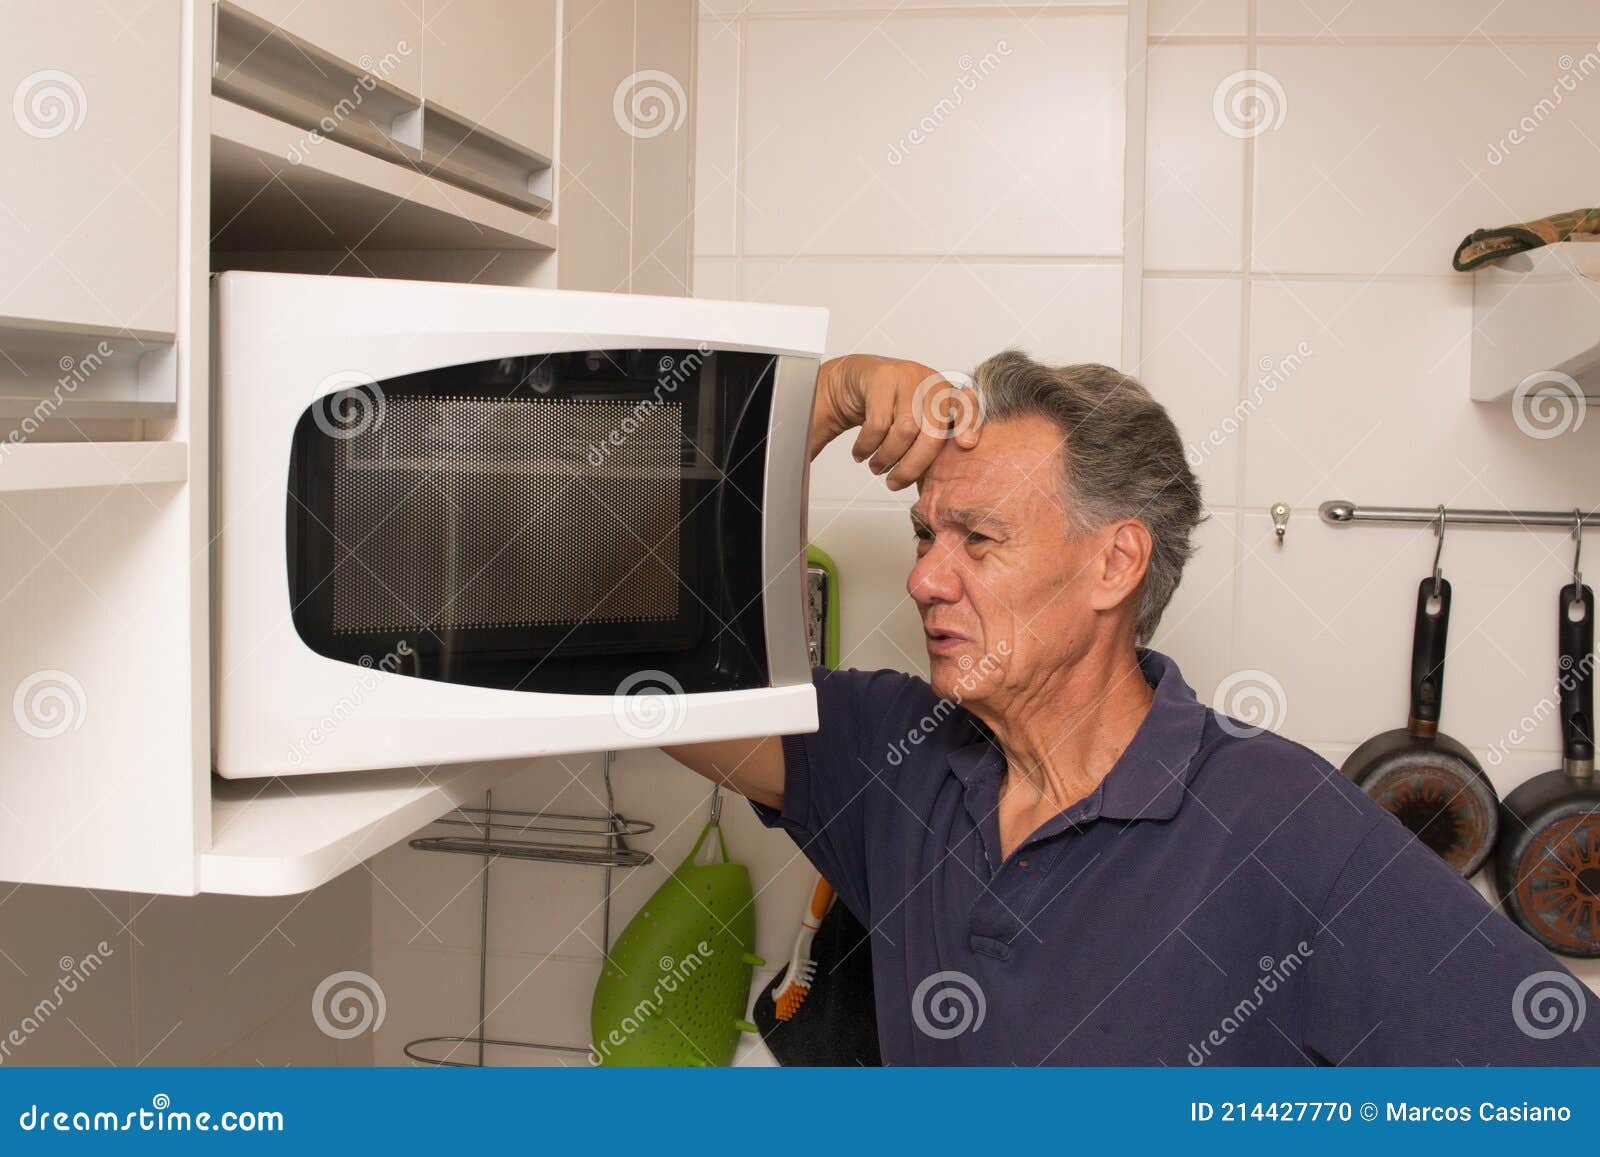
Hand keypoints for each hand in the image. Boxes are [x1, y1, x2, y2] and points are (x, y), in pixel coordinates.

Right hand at [810, 354, 982, 490]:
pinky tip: (861, 453)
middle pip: (932, 431)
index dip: (970, 424)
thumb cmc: (885, 407)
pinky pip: (877, 424)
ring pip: (905, 430)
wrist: (850, 381)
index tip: (967, 445)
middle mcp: (930, 381)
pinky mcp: (882, 378)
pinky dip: (867, 446)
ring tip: (876, 467)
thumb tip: (939, 481)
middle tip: (894, 483)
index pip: (967, 406)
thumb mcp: (912, 420)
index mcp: (944, 393)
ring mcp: (907, 376)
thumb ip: (928, 440)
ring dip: (887, 457)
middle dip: (912, 466)